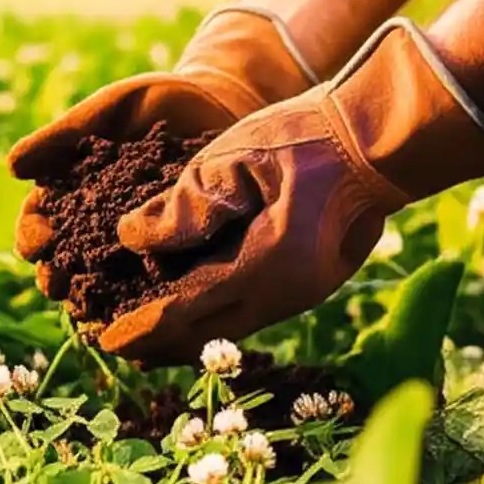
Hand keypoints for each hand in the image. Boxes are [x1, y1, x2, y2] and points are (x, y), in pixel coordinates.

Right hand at [8, 7, 316, 298]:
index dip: (32, 236)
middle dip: (57, 279)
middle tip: (58, 286)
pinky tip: (143, 319)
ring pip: (107, 289)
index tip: (38, 240)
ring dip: (95, 305)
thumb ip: (60, 137)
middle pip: (65, 266)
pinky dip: (149, 309)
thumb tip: (12, 166)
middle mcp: (98, 233)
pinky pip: (160, 292)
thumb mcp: (106, 111)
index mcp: (71, 200)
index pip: (38, 226)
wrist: (220, 103)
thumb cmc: (154, 104)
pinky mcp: (180, 262)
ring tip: (93, 315)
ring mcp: (139, 252)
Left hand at [101, 19, 483, 362]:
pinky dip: (211, 318)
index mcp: (265, 265)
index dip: (141, 326)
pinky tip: (190, 313)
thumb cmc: (307, 137)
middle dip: (156, 344)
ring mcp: (300, 294)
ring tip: (143, 340)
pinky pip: (248, 314)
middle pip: (205, 334)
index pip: (186, 309)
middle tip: (113, 346)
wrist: (379, 140)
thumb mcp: (235, 156)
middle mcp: (284, 293)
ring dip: (183, 336)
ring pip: (228, 330)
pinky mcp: (306, 285)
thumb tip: (130, 238)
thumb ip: (182, 204)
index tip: (105, 339)